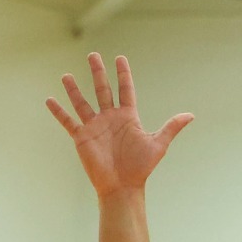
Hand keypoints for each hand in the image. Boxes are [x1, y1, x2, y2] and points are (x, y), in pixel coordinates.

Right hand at [48, 53, 194, 198]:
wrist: (123, 186)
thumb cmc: (141, 167)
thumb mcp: (158, 144)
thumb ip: (171, 127)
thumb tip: (191, 115)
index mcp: (128, 117)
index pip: (125, 89)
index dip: (123, 74)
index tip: (120, 57)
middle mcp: (110, 118)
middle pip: (102, 90)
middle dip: (97, 72)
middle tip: (92, 54)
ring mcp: (95, 127)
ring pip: (82, 103)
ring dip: (74, 89)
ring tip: (67, 75)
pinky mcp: (82, 137)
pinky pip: (68, 122)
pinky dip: (59, 112)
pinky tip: (50, 100)